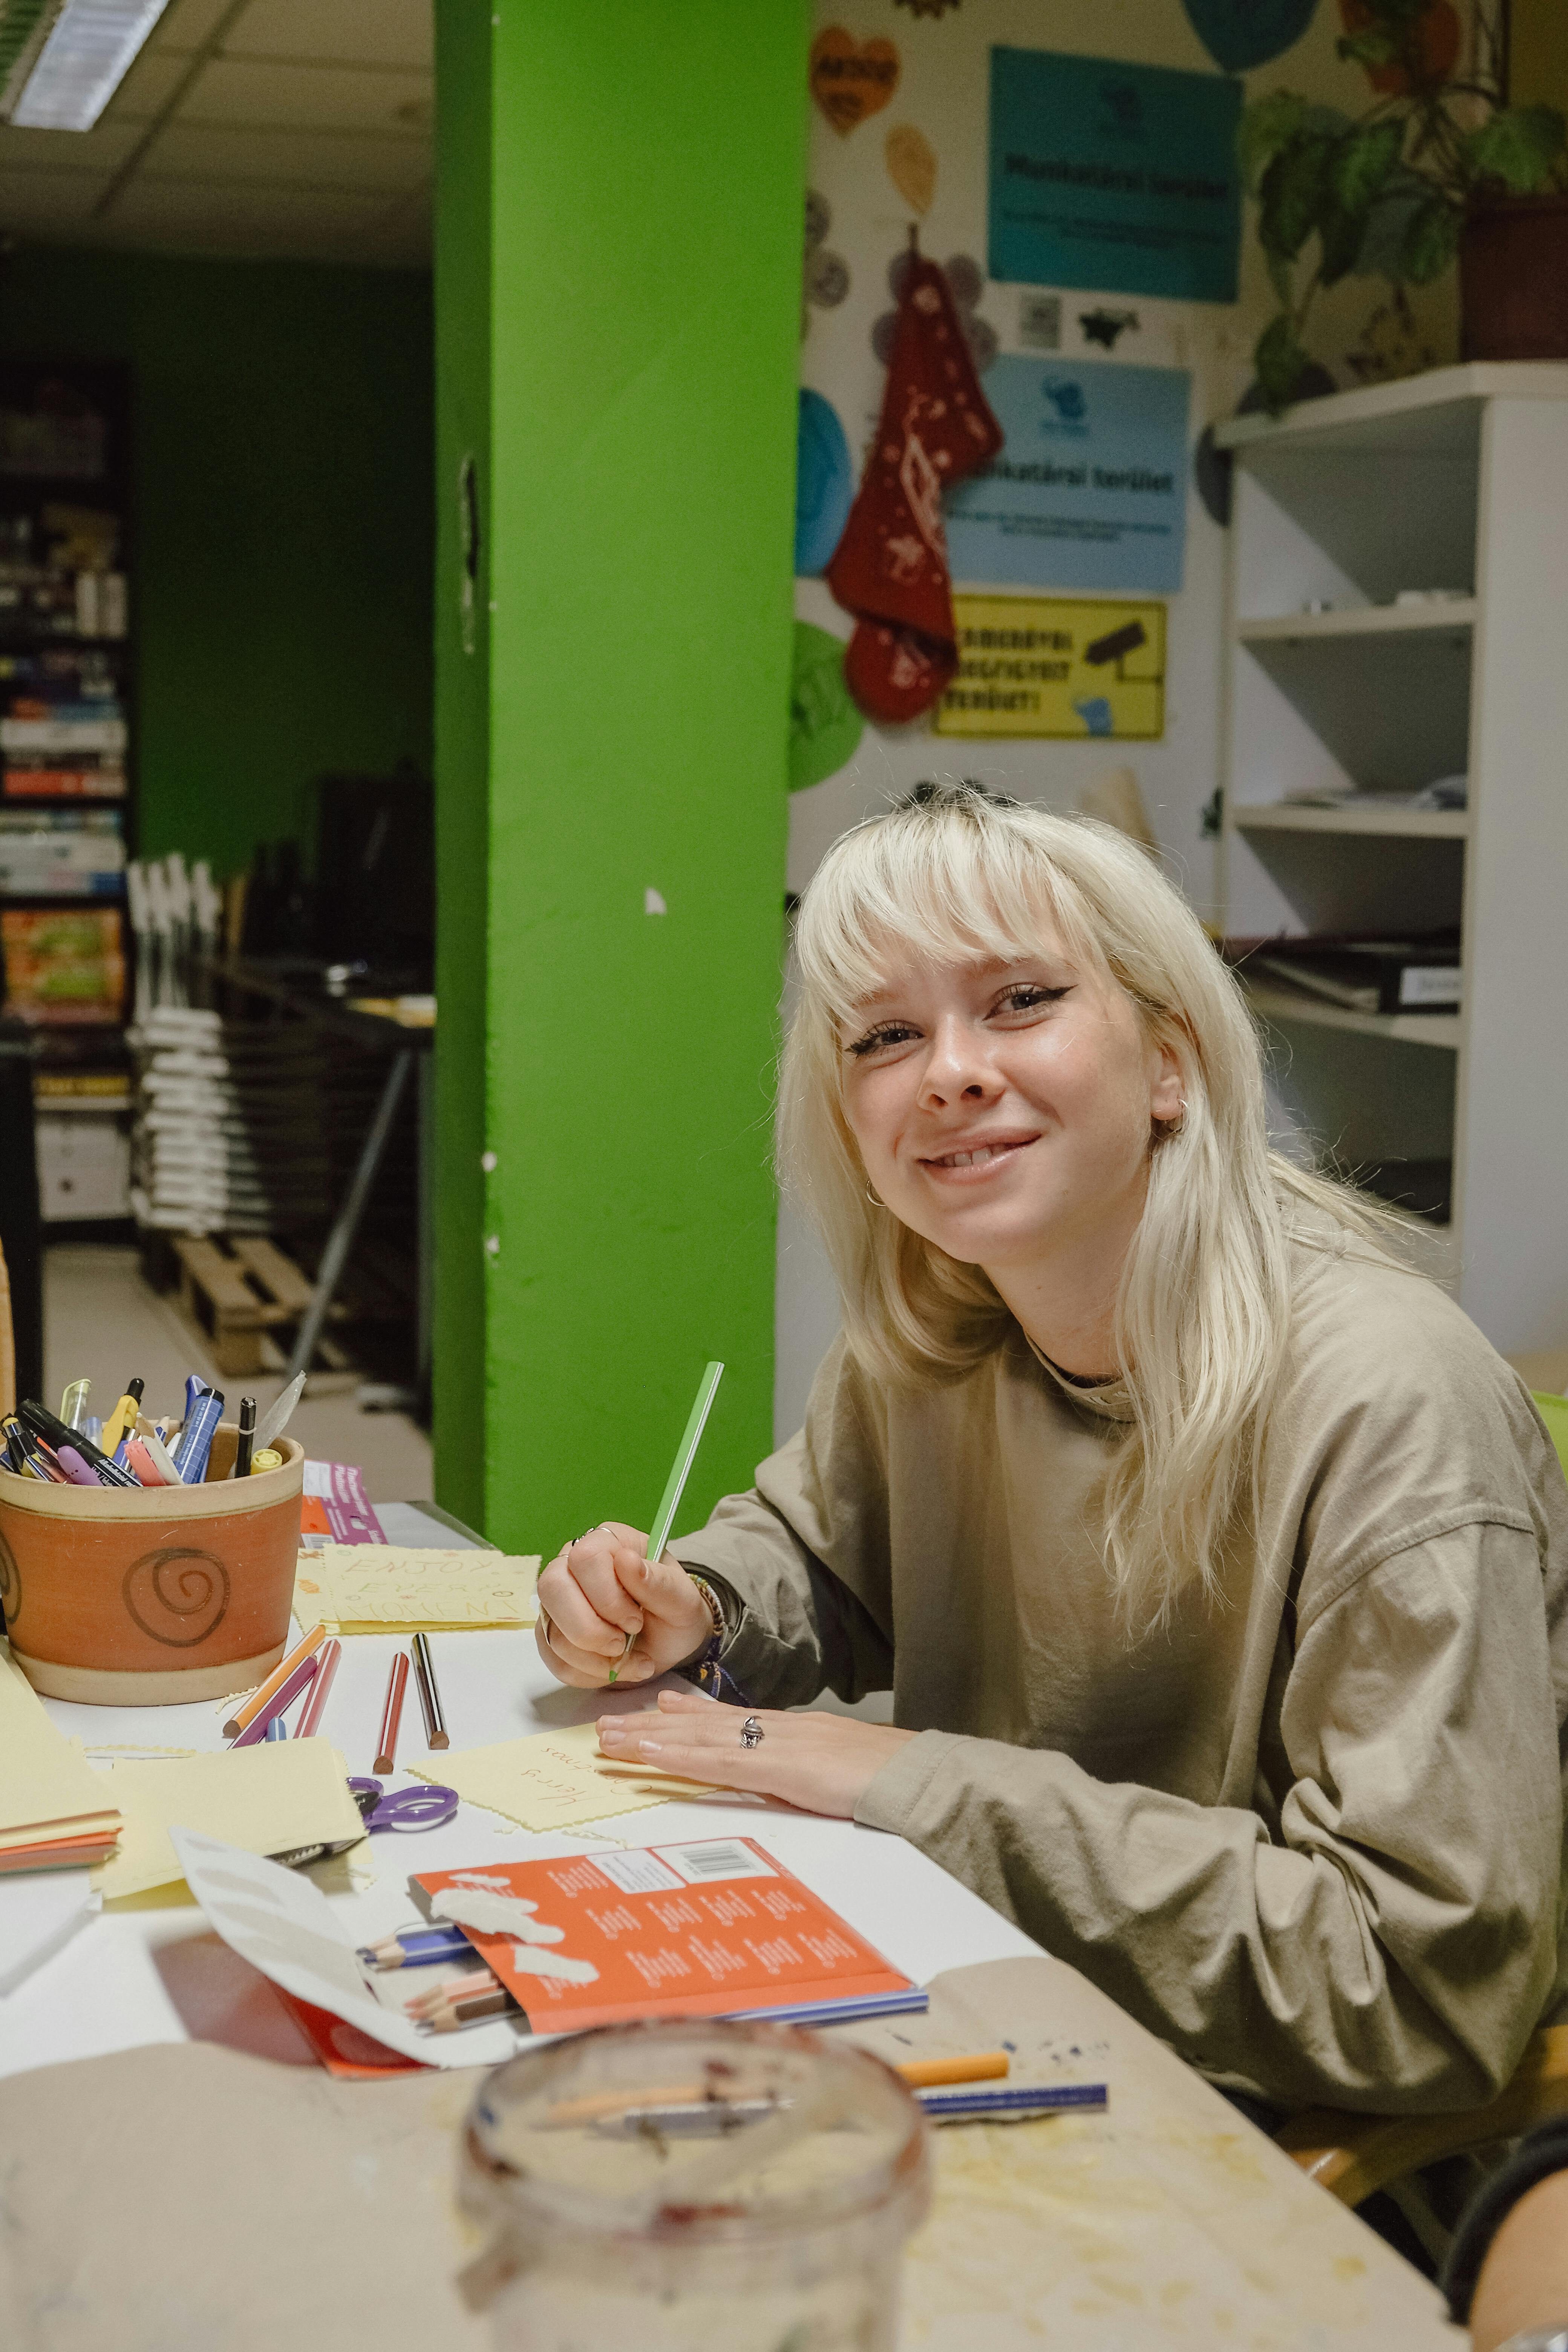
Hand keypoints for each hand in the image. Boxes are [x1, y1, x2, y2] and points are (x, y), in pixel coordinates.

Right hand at [534, 1523, 712, 1687]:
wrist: (671, 1641)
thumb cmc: (675, 1610)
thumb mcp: (681, 1599)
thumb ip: (657, 1581)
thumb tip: (626, 1560)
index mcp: (608, 1542)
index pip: (584, 1558)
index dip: (607, 1597)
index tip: (636, 1620)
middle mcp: (572, 1565)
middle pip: (552, 1588)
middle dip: (590, 1630)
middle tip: (622, 1643)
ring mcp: (557, 1601)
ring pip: (551, 1632)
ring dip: (594, 1659)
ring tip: (628, 1659)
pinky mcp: (552, 1633)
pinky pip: (555, 1660)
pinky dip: (588, 1673)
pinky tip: (614, 1668)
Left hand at [597, 1689, 917, 1817]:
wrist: (924, 1778)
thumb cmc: (893, 1781)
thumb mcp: (843, 1773)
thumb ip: (811, 1773)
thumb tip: (791, 1779)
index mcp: (798, 1732)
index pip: (735, 1719)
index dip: (692, 1714)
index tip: (660, 1708)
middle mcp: (782, 1729)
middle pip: (707, 1725)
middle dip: (656, 1726)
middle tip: (611, 1725)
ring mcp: (779, 1743)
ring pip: (701, 1738)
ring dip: (652, 1738)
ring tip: (611, 1738)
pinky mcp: (780, 1767)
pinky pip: (717, 1761)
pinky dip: (678, 1756)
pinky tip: (648, 1754)